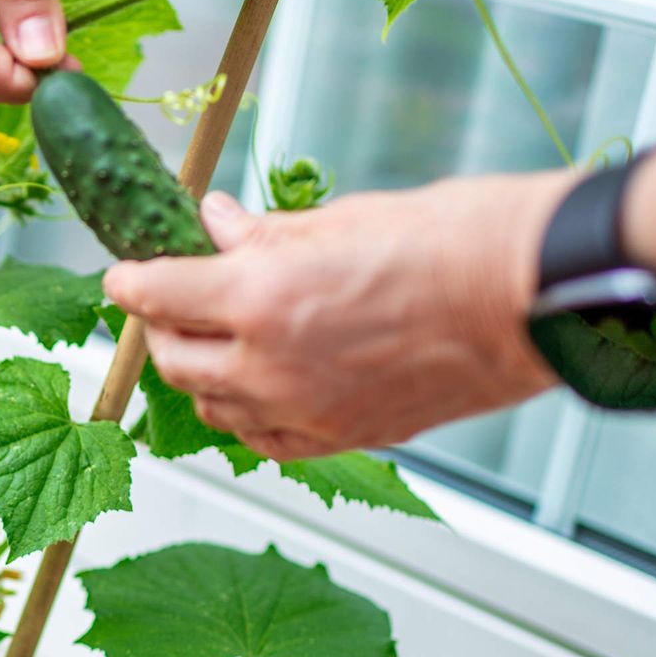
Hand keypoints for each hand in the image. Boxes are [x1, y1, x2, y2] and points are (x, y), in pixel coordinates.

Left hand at [103, 174, 573, 459]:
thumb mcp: (343, 217)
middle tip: (166, 304)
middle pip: (174, 358)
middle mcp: (270, 364)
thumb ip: (264, 232)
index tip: (122, 276)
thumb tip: (215, 222)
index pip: (161, 293)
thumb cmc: (455, 243)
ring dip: (197, 375)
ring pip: (211, 405)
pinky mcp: (338, 438)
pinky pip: (261, 439)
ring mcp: (302, 410)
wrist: (533, 297)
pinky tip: (251, 390)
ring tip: (209, 343)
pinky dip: (242, 415)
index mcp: (262, 296)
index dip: (132, 282)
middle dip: (160, 328)